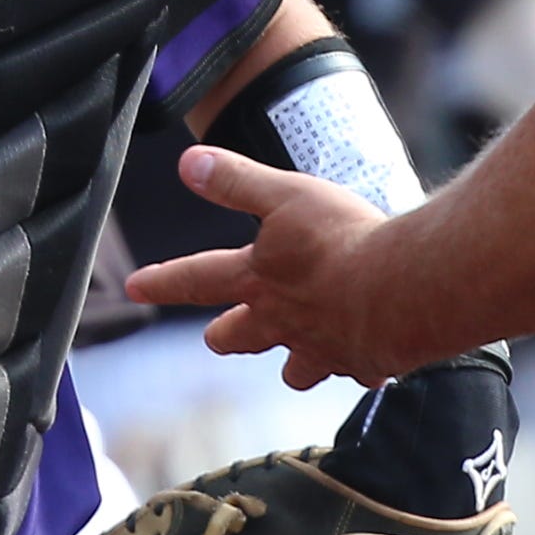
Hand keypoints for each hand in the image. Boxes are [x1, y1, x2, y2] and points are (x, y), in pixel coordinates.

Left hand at [126, 146, 394, 385]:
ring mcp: (321, 347)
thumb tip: (187, 163)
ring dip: (292, 362)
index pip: (196, 279)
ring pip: (295, 368)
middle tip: (217, 336)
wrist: (401, 290)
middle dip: (226, 335)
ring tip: (296, 360)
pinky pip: (355, 370)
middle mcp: (282, 321)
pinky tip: (370, 355)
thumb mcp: (285, 195)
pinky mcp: (362, 362)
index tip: (133, 286)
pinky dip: (358, 364)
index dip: (162, 280)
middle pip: (239, 337)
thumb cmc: (342, 240)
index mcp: (257, 280)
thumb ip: (236, 181)